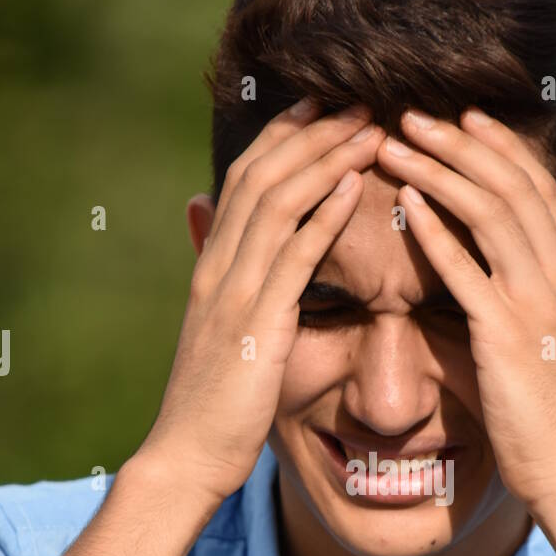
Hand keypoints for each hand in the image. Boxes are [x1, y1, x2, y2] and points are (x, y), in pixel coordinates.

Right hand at [134, 101, 383, 510]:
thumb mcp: (218, 332)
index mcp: (213, 267)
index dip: (284, 137)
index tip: (323, 106)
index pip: (247, 180)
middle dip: (311, 132)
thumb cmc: (213, 402)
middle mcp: (219, 268)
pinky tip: (354, 186)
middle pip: (264, 175)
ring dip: (326, 158)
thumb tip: (210, 222)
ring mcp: (233, 292)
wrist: (187, 455)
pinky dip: (324, 215)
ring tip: (368, 128)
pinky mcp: (256, 325)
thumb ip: (223, 277)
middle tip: (358, 100)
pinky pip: (292, 256)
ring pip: (278, 203)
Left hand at [375, 108, 555, 516]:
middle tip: (412, 114)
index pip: (538, 187)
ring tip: (396, 143)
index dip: (501, 146)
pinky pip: (465, 269)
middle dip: (460, 143)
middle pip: (510, 185)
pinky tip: (405, 200)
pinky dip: (435, 230)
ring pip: (488, 213)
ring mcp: (535, 302)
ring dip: (439, 170)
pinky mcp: (505, 334)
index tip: (462, 116)